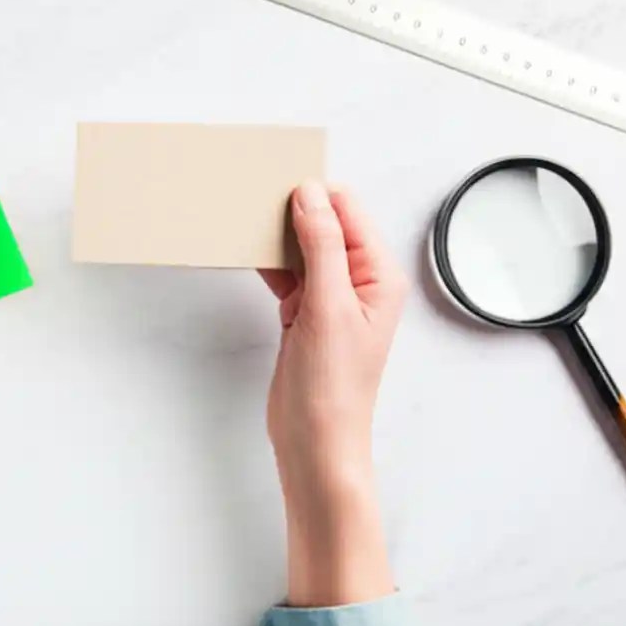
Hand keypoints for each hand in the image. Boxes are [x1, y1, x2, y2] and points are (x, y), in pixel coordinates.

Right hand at [260, 181, 408, 606]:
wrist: (315, 443)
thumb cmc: (333, 387)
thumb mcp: (327, 307)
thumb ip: (321, 246)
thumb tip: (310, 194)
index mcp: (380, 275)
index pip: (348, 212)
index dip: (315, 193)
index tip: (276, 182)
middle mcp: (359, 283)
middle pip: (325, 226)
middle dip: (293, 210)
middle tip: (253, 197)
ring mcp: (330, 300)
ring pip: (302, 250)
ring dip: (277, 237)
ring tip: (245, 219)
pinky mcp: (304, 316)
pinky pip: (287, 276)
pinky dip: (268, 264)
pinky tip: (247, 253)